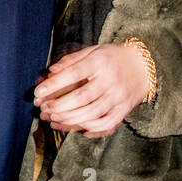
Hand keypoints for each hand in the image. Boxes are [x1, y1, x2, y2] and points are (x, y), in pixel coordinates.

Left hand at [34, 43, 152, 137]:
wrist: (143, 66)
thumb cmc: (111, 58)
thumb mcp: (91, 51)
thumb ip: (70, 60)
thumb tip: (50, 71)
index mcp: (100, 62)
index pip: (74, 73)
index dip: (54, 84)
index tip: (37, 92)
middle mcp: (111, 80)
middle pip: (82, 97)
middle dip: (60, 105)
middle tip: (43, 109)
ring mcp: (119, 96)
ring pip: (93, 113)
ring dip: (70, 119)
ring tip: (53, 119)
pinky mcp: (125, 109)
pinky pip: (108, 124)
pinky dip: (91, 129)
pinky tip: (77, 128)